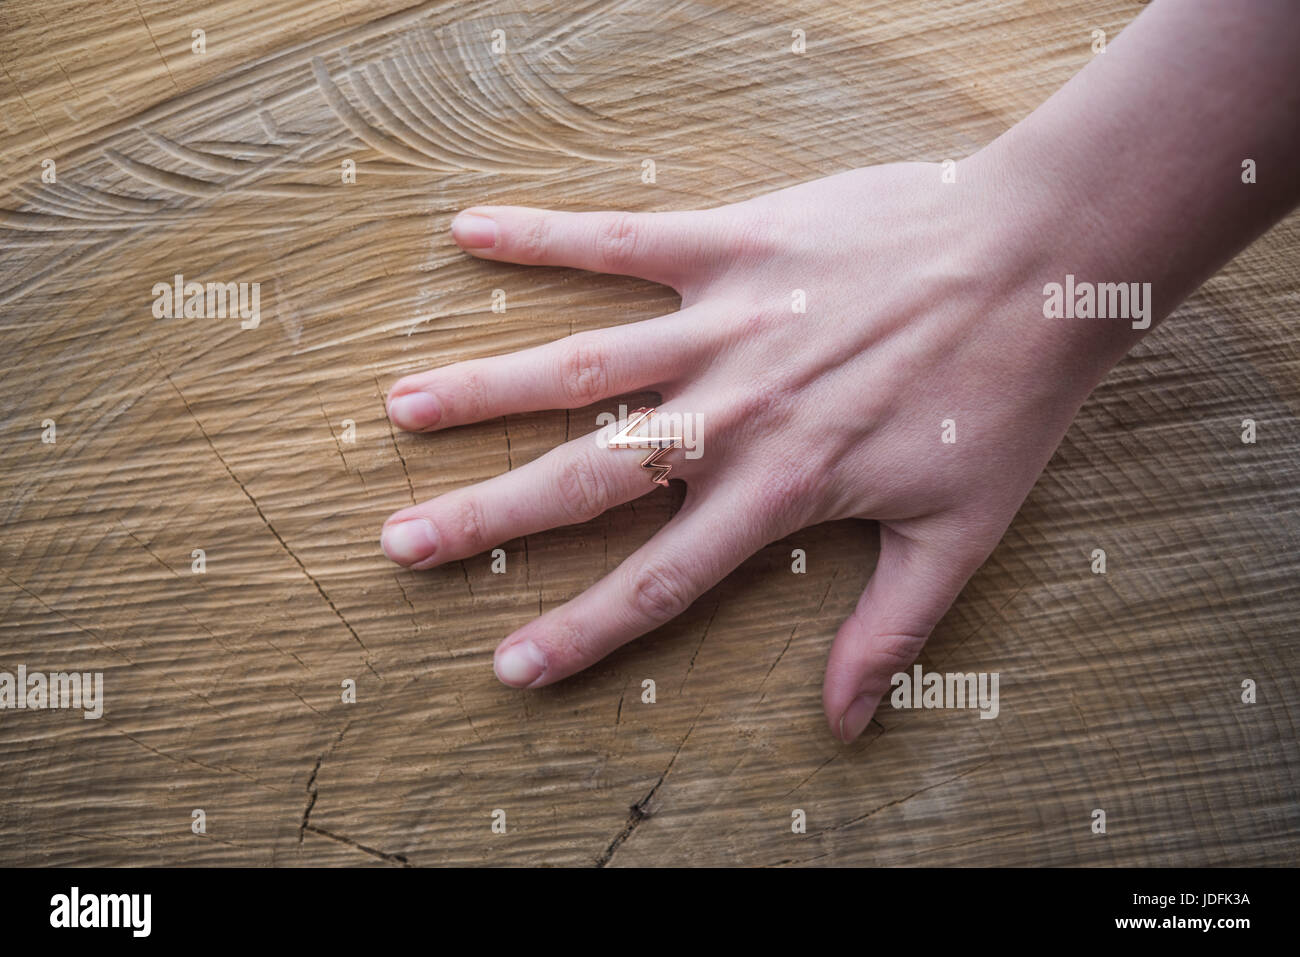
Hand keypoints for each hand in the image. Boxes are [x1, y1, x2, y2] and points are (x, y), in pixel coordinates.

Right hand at [380, 153, 1122, 741]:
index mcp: (777, 493)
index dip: (578, 633)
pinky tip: (470, 229)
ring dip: (484, 389)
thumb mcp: (958, 535)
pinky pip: (620, 241)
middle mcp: (728, 417)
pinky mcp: (733, 245)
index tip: (507, 667)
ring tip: (402, 407)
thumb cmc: (1002, 401)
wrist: (1039, 263)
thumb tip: (847, 725)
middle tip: (399, 542)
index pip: (656, 583)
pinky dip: (543, 235)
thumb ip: (889, 631)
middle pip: (584, 482)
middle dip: (486, 518)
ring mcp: (722, 326)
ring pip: (579, 367)